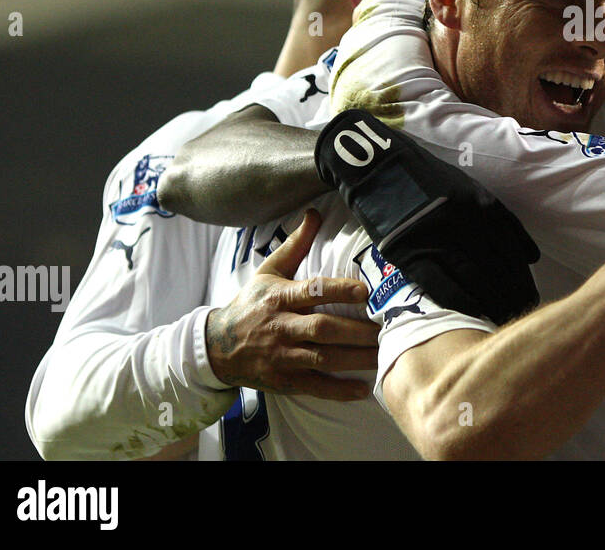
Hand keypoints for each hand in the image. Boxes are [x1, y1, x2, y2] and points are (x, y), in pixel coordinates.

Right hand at [205, 209, 380, 399]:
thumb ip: (295, 244)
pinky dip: (337, 390)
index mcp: (280, 297)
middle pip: (323, 329)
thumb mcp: (268, 271)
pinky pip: (313, 386)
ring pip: (322, 359)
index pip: (312, 292)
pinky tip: (360, 388)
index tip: (365, 291)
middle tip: (387, 328)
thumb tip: (314, 213)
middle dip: (356, 330)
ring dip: (355, 359)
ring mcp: (282, 356)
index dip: (338, 291)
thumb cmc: (251, 304)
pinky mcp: (283, 380)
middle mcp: (281, 327)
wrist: (217, 347)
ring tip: (383, 355)